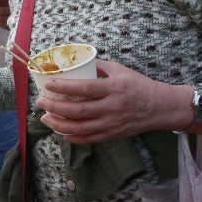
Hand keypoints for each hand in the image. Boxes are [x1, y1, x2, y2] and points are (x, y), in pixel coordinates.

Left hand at [35, 59, 192, 143]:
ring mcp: (111, 124)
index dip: (64, 87)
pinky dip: (72, 137)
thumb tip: (75, 62)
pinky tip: (61, 132)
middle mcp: (112, 108)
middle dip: (54, 107)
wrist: (160, 107)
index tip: (48, 84)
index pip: (85, 89)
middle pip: (78, 111)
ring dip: (58, 124)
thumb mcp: (121, 70)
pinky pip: (89, 139)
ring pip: (80, 128)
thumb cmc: (139, 86)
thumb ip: (98, 66)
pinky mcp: (112, 135)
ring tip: (45, 118)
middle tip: (40, 102)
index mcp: (113, 88)